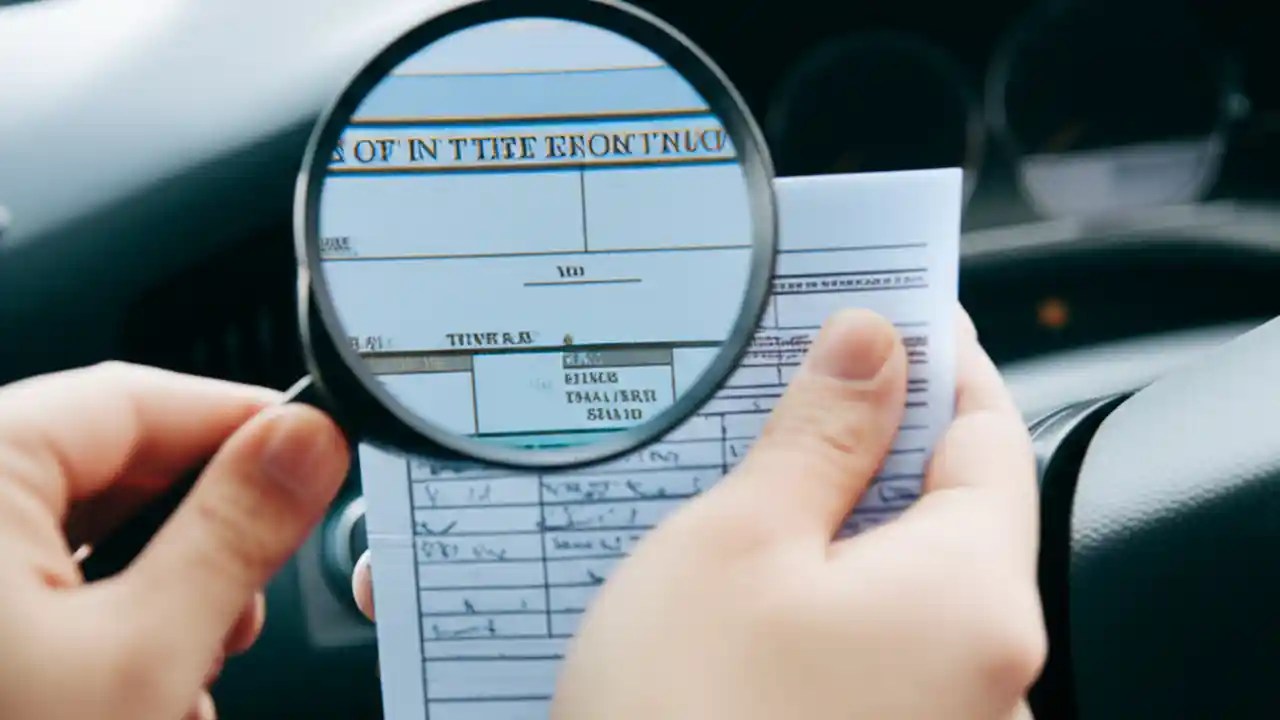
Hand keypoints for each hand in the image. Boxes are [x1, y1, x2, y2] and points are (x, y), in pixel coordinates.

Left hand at [0, 363, 348, 719]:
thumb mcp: (143, 658)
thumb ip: (236, 535)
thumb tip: (303, 444)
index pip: (131, 398)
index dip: (240, 423)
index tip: (315, 452)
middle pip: (110, 470)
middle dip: (201, 533)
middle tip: (254, 590)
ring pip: (85, 537)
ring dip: (161, 596)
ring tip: (190, 671)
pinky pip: (43, 591)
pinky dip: (108, 629)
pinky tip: (139, 695)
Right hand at [551, 309, 1043, 718]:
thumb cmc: (681, 719)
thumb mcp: (738, 544)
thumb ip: (822, 435)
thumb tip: (875, 345)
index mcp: (975, 602)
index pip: (991, 434)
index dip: (939, 362)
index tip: (889, 315)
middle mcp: (987, 675)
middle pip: (948, 510)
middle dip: (870, 443)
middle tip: (787, 389)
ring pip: (901, 579)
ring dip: (836, 522)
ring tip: (745, 483)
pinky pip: (873, 642)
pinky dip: (822, 595)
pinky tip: (745, 581)